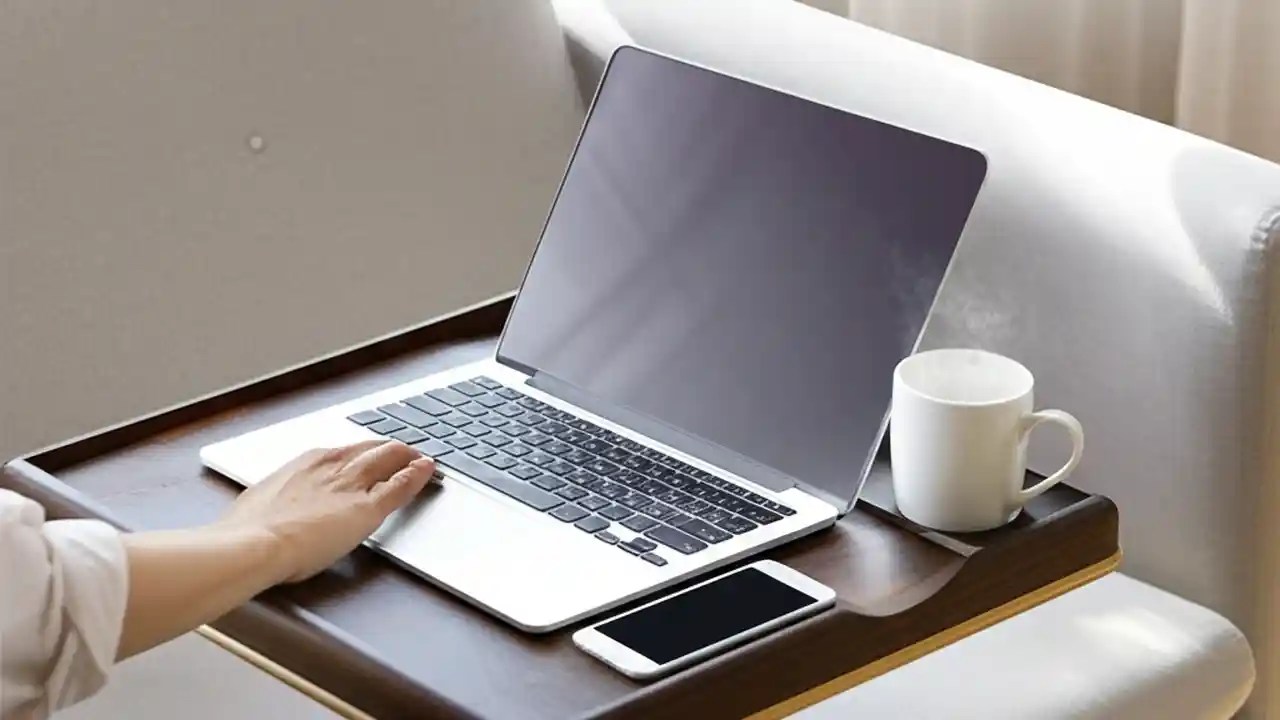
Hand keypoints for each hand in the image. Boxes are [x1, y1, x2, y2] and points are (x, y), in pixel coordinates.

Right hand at [218, 440, 436, 582]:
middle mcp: (333, 465)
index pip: (345, 451)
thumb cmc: (250, 530)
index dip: (361, 453)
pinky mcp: (368, 507)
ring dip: (407, 456)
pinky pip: (401, 485)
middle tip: (402, 452)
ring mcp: (352, 484)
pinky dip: (417, 475)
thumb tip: (274, 509)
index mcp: (307, 462)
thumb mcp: (264, 502)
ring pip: (390, 459)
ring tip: (419, 457)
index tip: (368, 455)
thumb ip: (281, 500)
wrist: (254, 544)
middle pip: (371, 448)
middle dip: (389, 449)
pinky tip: (428, 470)